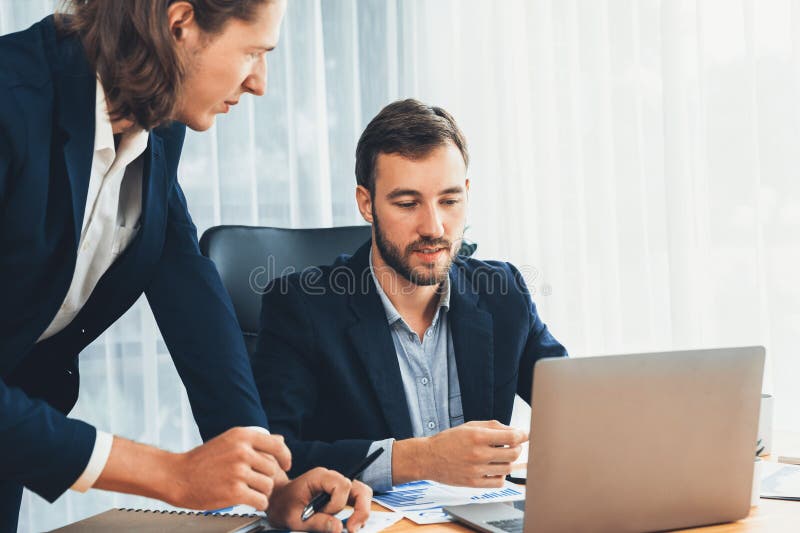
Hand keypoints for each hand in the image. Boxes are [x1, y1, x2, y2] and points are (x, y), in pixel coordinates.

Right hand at [168, 427, 291, 509]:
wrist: (176, 476)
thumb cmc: (201, 461)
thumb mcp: (228, 441)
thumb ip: (254, 441)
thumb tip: (280, 440)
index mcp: (242, 436)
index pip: (277, 445)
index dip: (285, 457)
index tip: (286, 465)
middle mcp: (242, 451)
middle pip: (272, 469)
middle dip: (267, 478)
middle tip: (255, 483)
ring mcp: (238, 472)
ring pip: (268, 486)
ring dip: (262, 492)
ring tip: (250, 492)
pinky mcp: (234, 492)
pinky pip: (261, 501)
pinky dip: (259, 504)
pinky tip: (251, 502)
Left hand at [267, 468, 372, 532]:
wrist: (278, 501)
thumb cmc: (283, 506)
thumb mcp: (294, 518)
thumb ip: (316, 523)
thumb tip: (338, 528)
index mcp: (320, 477)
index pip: (342, 485)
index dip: (337, 504)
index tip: (325, 515)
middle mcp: (332, 478)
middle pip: (359, 488)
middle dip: (361, 510)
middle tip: (353, 529)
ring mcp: (337, 486)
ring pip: (362, 493)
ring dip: (361, 511)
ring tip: (352, 527)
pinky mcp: (339, 494)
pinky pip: (355, 500)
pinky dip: (356, 512)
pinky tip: (348, 524)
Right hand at [397, 420, 526, 487]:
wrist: (429, 458)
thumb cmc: (449, 440)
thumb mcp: (470, 426)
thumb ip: (493, 426)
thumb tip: (514, 430)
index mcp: (477, 436)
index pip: (511, 437)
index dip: (522, 435)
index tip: (524, 434)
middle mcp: (478, 453)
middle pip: (513, 453)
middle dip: (518, 448)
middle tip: (514, 445)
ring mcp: (477, 470)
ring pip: (508, 468)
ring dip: (509, 461)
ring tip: (501, 456)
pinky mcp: (474, 483)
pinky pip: (499, 482)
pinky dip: (501, 475)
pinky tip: (494, 468)